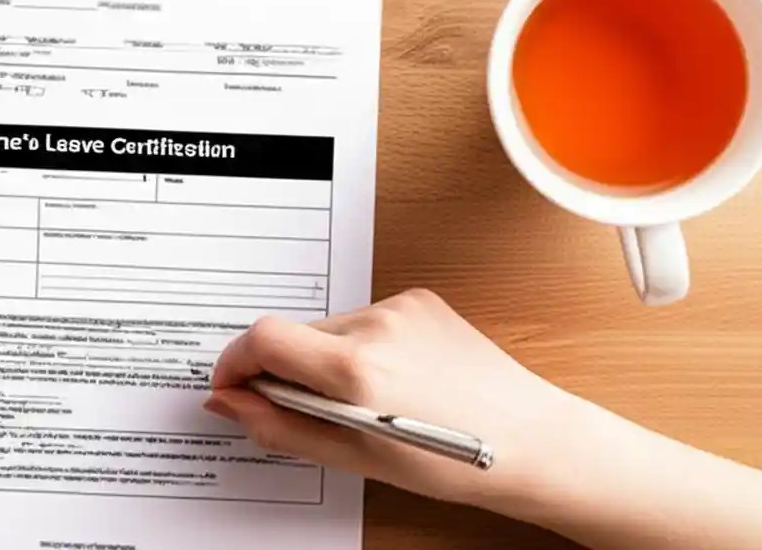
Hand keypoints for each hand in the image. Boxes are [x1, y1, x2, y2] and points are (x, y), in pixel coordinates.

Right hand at [205, 289, 574, 515]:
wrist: (531, 439)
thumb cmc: (451, 461)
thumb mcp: (353, 457)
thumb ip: (279, 426)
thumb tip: (231, 404)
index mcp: (356, 369)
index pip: (262, 338)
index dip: (235, 363)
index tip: (232, 386)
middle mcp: (377, 325)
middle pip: (293, 333)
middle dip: (285, 370)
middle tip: (308, 412)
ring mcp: (400, 306)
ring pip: (328, 326)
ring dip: (325, 359)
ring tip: (364, 402)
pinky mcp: (420, 299)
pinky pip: (365, 317)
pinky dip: (361, 346)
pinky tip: (391, 379)